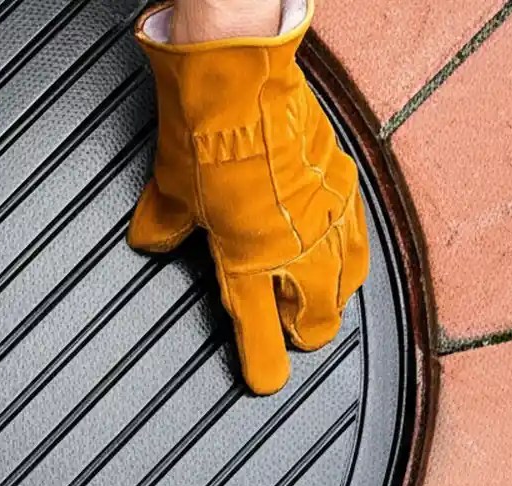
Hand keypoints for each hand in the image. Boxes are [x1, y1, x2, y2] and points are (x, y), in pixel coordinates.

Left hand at [130, 0, 368, 394]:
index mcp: (249, 260)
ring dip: (334, 296)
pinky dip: (351, 250)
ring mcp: (329, 213)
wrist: (240, 77)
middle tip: (296, 337)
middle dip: (307, 332)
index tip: (265, 382)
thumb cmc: (205, 133)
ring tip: (323, 305)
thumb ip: (163, 227)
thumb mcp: (167, 192)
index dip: (262, 363)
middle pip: (319, 314)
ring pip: (349, 278)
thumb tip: (151, 240)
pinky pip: (359, 232)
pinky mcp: (346, 180)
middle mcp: (298, 245)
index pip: (259, 330)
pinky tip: (345, 249)